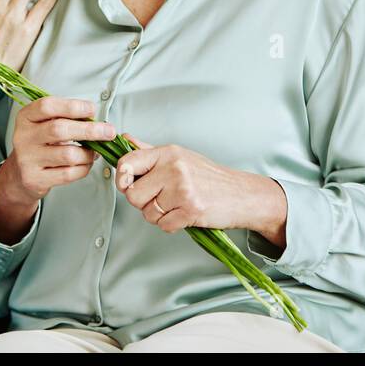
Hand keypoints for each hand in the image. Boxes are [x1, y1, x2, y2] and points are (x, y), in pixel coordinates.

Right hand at [0, 97, 116, 208]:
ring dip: (88, 153)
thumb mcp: (44, 124)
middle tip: (109, 131)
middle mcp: (23, 137)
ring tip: (96, 152)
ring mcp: (27, 159)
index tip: (92, 109)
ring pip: (67, 154)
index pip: (47, 106)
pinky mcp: (35, 179)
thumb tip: (96, 120)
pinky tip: (86, 163)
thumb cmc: (40, 144)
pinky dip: (84, 168)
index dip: (72, 106)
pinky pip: (68, 174)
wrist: (19, 174)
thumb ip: (65, 118)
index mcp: (26, 117)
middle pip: (59, 130)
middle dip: (89, 130)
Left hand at [113, 135, 284, 238]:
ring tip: (176, 206)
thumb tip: (125, 139)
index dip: (122, 178)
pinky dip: (171, 225)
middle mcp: (174, 168)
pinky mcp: (191, 210)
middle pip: (132, 194)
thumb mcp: (180, 156)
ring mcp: (183, 189)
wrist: (242, 194)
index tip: (128, 184)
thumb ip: (149, 151)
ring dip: (158, 216)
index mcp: (168, 152)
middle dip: (143, 202)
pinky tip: (184, 215)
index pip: (127, 162)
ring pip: (147, 212)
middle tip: (162, 198)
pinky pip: (163, 225)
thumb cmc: (210, 177)